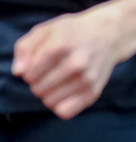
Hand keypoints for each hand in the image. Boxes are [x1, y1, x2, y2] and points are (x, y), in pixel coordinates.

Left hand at [12, 7, 127, 118]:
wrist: (109, 34)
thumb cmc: (72, 32)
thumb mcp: (45, 30)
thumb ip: (25, 48)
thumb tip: (19, 72)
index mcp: (61, 46)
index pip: (30, 74)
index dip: (29, 71)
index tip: (38, 64)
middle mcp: (76, 63)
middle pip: (38, 89)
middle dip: (39, 82)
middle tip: (50, 72)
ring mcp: (87, 78)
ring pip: (50, 102)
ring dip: (49, 94)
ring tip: (58, 81)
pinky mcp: (94, 91)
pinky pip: (65, 112)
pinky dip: (60, 105)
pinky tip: (65, 92)